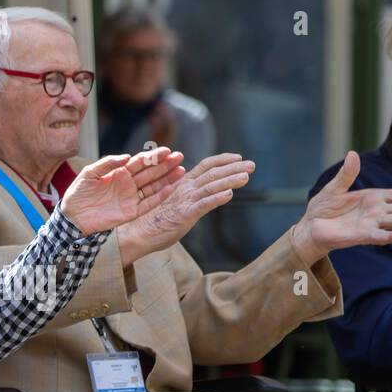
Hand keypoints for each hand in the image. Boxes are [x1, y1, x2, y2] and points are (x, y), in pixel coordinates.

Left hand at [59, 146, 185, 235]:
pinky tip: (170, 188)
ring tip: (181, 171)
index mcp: (118, 172)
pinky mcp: (131, 212)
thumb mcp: (89, 173)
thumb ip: (107, 163)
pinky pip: (148, 203)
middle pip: (150, 172)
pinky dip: (160, 196)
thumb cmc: (77, 194)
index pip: (139, 162)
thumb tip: (127, 157)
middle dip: (165, 164)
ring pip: (153, 186)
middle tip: (180, 157)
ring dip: (167, 179)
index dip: (153, 156)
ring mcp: (130, 197)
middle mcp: (127, 184)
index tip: (166, 151)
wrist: (72, 218)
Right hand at [117, 152, 253, 266]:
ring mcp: (185, 200)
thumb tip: (201, 197)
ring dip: (231, 180)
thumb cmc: (155, 220)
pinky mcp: (185, 214)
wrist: (138, 232)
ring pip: (212, 186)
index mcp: (182, 183)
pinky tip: (230, 194)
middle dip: (234, 168)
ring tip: (246, 177)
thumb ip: (188, 198)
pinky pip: (204, 204)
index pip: (206, 165)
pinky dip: (217, 197)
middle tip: (252, 165)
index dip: (223, 160)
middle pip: (213, 173)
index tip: (238, 158)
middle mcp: (185, 188)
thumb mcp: (174, 204)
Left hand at [291, 151, 391, 262]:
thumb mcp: (335, 188)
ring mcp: (370, 225)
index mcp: (373, 199)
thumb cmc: (323, 209)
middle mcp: (376, 213)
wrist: (310, 226)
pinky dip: (389, 236)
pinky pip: (378, 237)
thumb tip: (353, 154)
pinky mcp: (361, 236)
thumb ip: (346, 174)